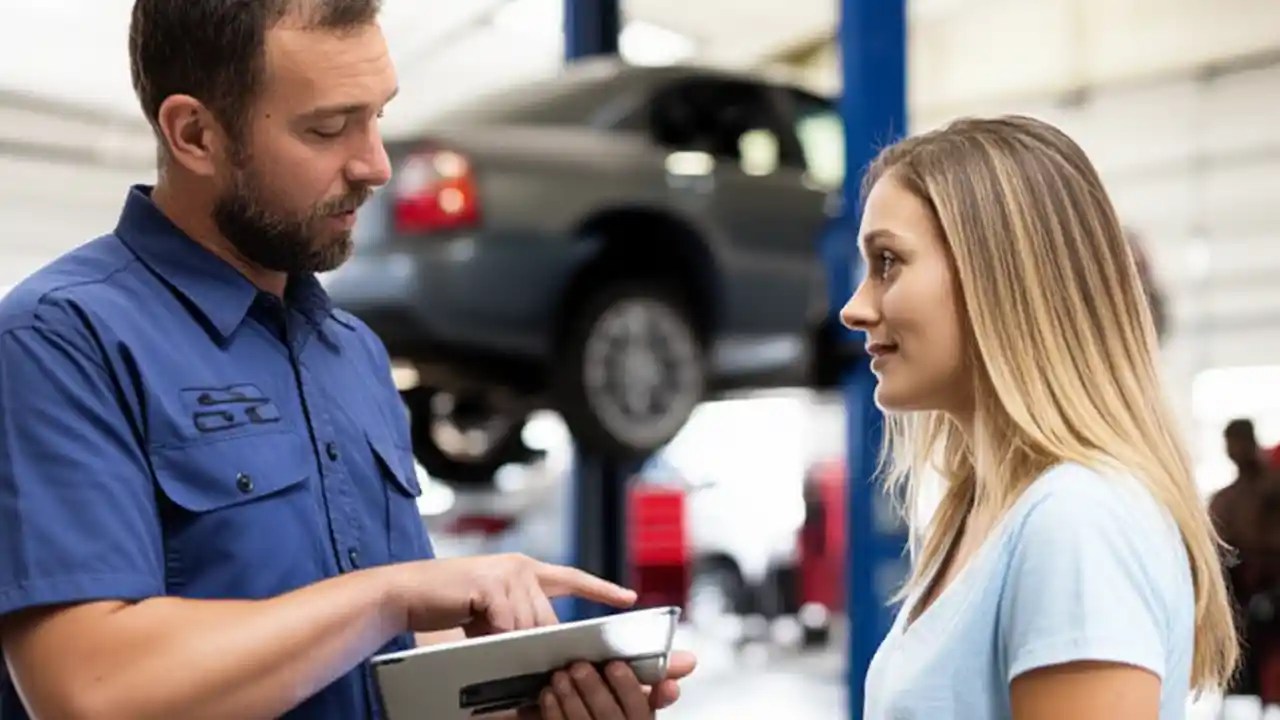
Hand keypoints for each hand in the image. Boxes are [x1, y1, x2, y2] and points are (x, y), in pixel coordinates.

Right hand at [382, 554, 636, 635]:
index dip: (601, 589)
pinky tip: (474, 624)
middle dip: (529, 641)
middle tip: (500, 643)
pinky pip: (507, 624)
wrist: (408, 593)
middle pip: (546, 620)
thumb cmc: (448, 607)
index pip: (571, 579)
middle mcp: (521, 567)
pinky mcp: (491, 583)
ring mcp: (507, 572)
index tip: (628, 597)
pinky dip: (492, 634)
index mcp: (524, 570)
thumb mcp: (492, 613)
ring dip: (504, 638)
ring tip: (477, 628)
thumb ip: (518, 619)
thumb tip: (541, 645)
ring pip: (527, 626)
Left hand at [530, 649, 697, 718]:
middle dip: (594, 689)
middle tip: (579, 665)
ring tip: (560, 674)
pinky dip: (553, 712)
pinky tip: (548, 693)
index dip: (630, 687)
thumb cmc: (611, 706)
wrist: (588, 713)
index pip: (641, 711)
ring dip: (570, 697)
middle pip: (610, 717)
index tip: (616, 664)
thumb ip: (661, 675)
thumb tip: (691, 660)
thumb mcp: (636, 693)